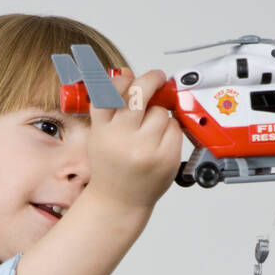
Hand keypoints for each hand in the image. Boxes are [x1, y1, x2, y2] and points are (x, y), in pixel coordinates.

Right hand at [84, 66, 181, 214]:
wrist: (119, 201)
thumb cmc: (110, 166)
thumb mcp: (100, 135)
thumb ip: (111, 105)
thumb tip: (127, 73)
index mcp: (102, 130)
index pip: (109, 91)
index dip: (121, 79)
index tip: (130, 75)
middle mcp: (122, 139)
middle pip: (139, 93)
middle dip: (150, 80)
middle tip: (156, 78)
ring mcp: (145, 149)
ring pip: (160, 111)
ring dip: (158, 114)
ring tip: (148, 131)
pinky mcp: (166, 157)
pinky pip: (174, 127)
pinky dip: (169, 129)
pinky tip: (158, 142)